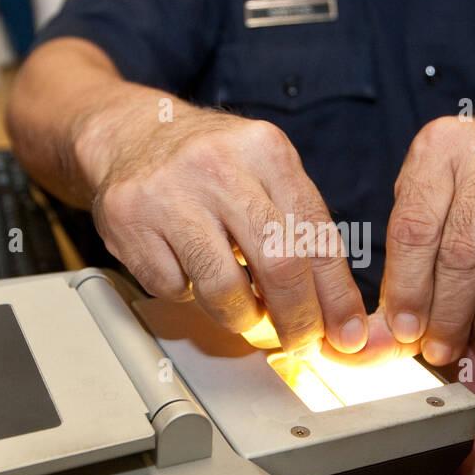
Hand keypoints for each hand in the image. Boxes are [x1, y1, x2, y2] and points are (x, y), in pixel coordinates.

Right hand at [79, 111, 367, 354]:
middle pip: (279, 265)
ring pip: (224, 289)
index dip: (336, 295)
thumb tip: (337, 312)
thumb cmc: (211, 164)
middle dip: (298, 319)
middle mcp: (218, 166)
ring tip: (244, 311)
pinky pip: (174, 288)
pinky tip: (191, 272)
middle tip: (300, 340)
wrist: (132, 134)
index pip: (317, 235)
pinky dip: (189, 294)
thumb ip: (301, 231)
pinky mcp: (129, 221)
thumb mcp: (266, 172)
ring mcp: (169, 193)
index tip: (345, 332)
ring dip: (242, 317)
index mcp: (266, 150)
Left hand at [382, 115, 474, 367]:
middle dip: (450, 314)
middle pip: (466, 253)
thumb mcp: (424, 191)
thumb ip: (405, 248)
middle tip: (440, 351)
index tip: (406, 330)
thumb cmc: (465, 181)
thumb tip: (394, 325)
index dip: (408, 286)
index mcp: (440, 151)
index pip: (416, 228)